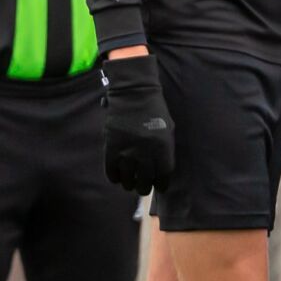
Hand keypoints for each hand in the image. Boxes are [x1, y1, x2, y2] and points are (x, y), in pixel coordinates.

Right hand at [101, 55, 174, 194]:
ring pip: (127, 179)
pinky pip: (111, 171)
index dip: (161, 184)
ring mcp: (127, 150)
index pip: (163, 175)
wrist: (134, 93)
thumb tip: (160, 171)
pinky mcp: (112, 147)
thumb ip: (166, 150)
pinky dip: (115, 177)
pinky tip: (118, 176)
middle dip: (144, 187)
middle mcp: (145, 152)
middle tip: (143, 186)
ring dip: (129, 184)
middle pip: (145, 181)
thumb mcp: (168, 129)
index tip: (159, 186)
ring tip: (130, 182)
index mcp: (162, 147)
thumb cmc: (155, 111)